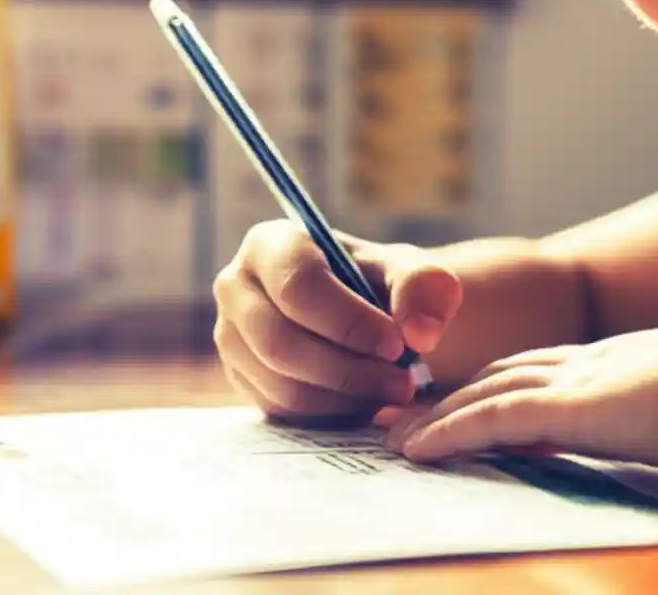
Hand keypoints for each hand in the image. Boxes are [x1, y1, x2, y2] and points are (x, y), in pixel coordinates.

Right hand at [213, 219, 462, 426]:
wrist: (372, 318)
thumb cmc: (385, 287)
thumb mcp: (414, 275)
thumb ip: (425, 289)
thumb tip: (419, 333)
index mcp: (270, 244)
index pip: (297, 287)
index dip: (348, 322)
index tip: (397, 346)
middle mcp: (236, 288)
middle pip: (280, 342)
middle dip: (348, 370)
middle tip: (404, 381)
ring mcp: (232, 337)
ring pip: (281, 384)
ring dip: (345, 396)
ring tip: (393, 390)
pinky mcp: (243, 380)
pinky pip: (282, 410)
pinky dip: (331, 413)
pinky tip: (367, 399)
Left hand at [385, 323, 657, 480]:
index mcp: (631, 362)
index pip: (552, 370)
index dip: (506, 381)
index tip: (472, 396)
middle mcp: (596, 362)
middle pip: (506, 374)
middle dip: (456, 391)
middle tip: (411, 409)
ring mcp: (581, 382)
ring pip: (486, 395)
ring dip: (437, 416)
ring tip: (396, 436)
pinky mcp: (570, 410)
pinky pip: (492, 421)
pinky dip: (448, 435)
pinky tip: (415, 451)